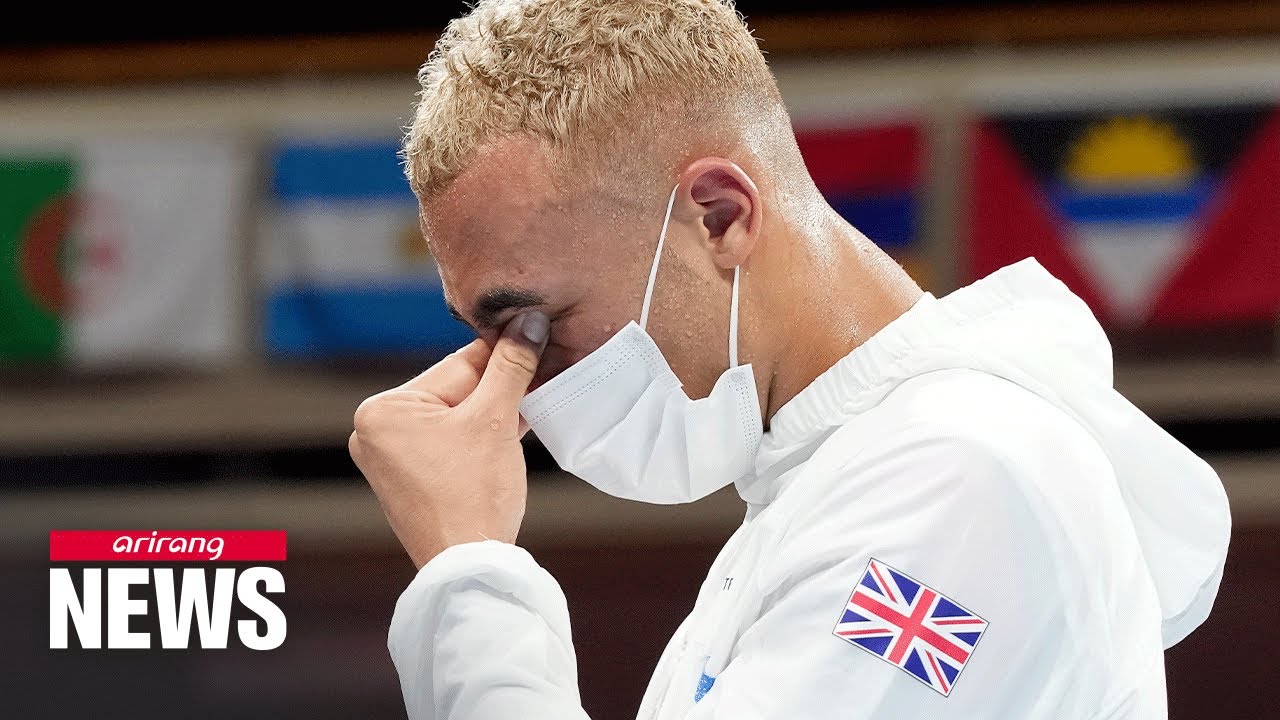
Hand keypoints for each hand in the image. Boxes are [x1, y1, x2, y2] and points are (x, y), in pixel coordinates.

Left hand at [349, 312, 549, 567]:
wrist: (469, 568)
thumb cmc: (473, 497)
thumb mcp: (495, 420)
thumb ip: (511, 366)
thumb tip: (529, 323)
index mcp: (383, 410)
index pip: (457, 364)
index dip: (503, 354)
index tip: (536, 338)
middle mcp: (376, 431)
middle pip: (457, 390)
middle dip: (500, 387)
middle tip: (543, 374)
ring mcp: (391, 458)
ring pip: (458, 416)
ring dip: (495, 412)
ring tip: (533, 406)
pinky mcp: (411, 479)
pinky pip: (452, 441)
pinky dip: (481, 436)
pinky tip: (514, 432)